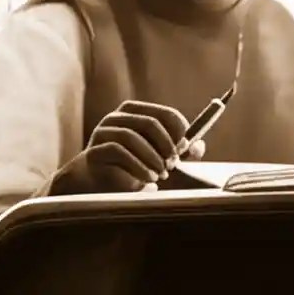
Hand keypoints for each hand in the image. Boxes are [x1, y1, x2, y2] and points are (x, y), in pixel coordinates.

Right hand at [49, 100, 205, 194]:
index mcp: (136, 112)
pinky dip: (138, 166)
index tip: (185, 149)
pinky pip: (118, 152)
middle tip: (173, 164)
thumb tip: (199, 146)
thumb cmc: (132, 166)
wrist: (97, 182)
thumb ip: (179, 151)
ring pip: (131, 137)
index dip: (178, 131)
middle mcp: (117, 117)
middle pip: (149, 123)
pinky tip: (148, 179)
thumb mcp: (160, 157)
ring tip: (161, 174)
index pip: (164, 114)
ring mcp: (103, 132)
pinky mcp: (94, 150)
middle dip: (165, 145)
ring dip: (152, 157)